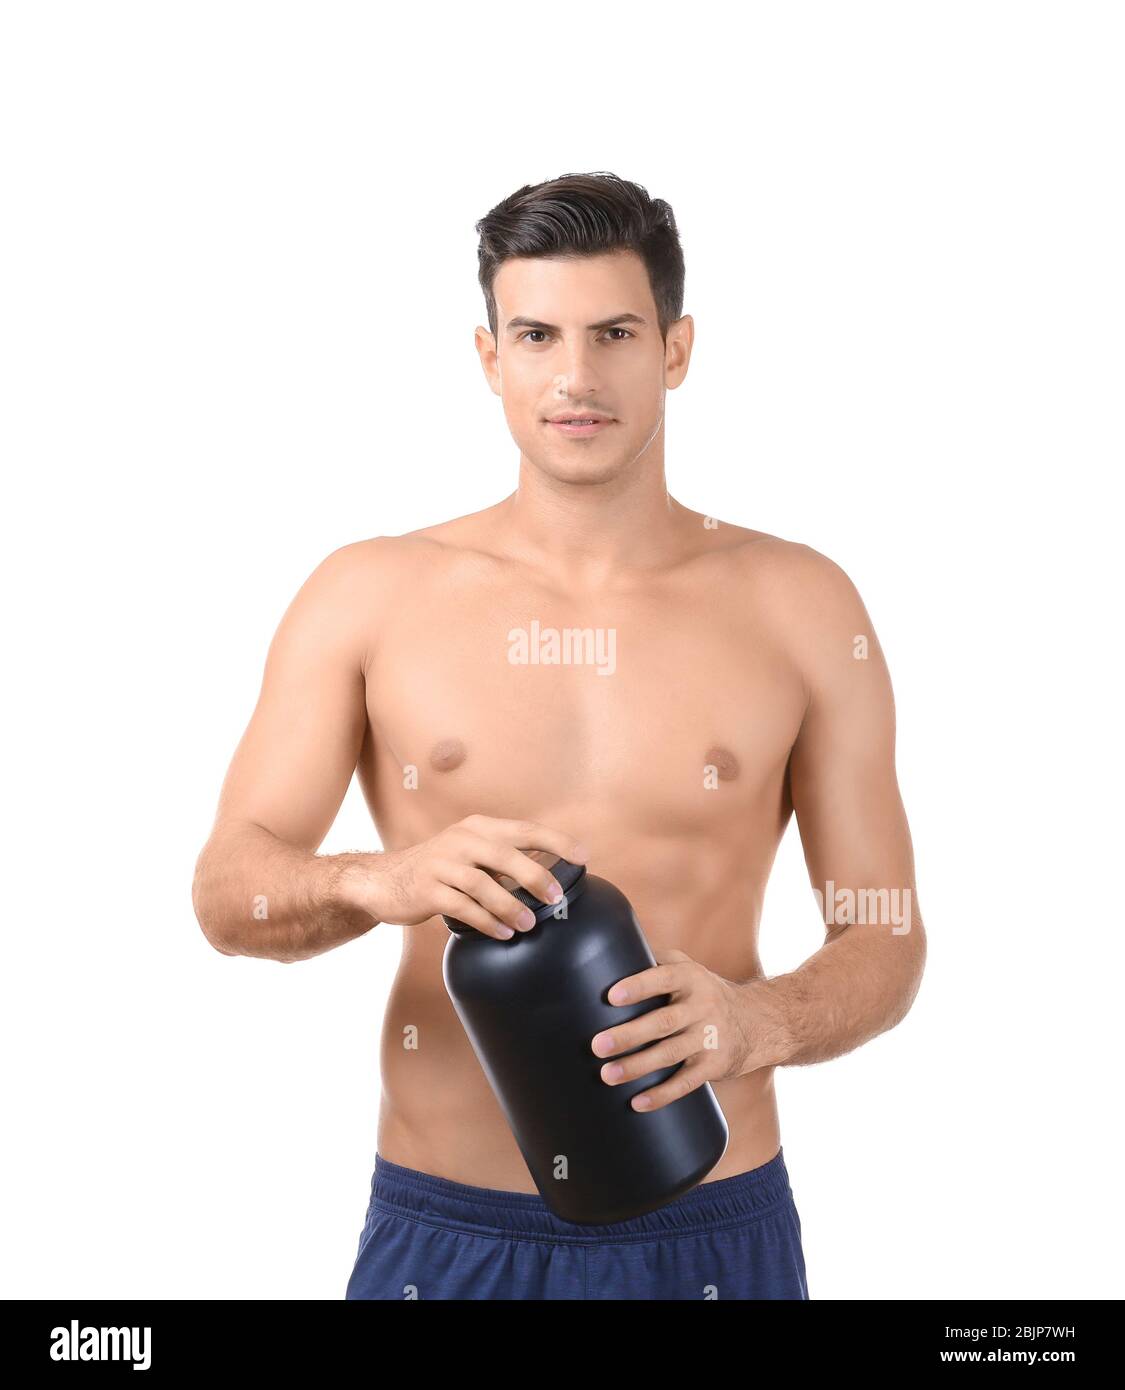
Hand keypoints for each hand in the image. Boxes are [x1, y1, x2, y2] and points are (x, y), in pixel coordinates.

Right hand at [342, 815, 587, 940]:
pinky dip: (485, 921)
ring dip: (510, 905)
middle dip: (535, 876)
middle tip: (556, 898)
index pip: (523, 829)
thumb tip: (548, 877)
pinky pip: (462, 907)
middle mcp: (460, 840)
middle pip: (504, 854)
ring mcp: (441, 864)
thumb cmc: (438, 870)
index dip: (555, 840)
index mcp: (478, 828)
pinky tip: (502, 933)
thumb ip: (503, 860)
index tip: (583, 855)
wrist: (384, 880)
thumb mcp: (470, 853)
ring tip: (529, 924)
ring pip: (482, 884)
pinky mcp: (427, 890)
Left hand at [590, 947, 767, 1111]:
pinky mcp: (714, 1065)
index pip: (662, 979)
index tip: (611, 996)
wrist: (757, 1021)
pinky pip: (686, 1082)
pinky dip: (662, 1094)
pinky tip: (638, 1102)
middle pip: (662, 1022)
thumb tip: (612, 949)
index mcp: (690, 978)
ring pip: (670, 1054)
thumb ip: (655, 959)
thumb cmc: (706, 992)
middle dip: (628, 1035)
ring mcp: (710, 1037)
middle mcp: (702, 1006)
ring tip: (607, 1074)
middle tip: (597, 1045)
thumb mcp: (688, 967)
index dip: (638, 986)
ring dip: (637, 1067)